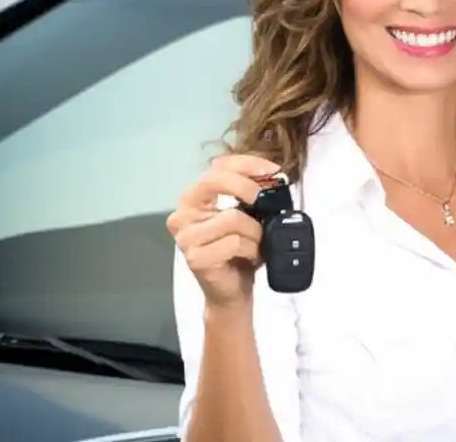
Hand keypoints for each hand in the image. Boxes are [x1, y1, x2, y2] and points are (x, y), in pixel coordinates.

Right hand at [167, 154, 279, 309]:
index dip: (247, 163)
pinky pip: (235, 242)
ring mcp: (186, 237)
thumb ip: (251, 194)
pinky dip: (251, 249)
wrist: (233, 292)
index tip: (273, 171)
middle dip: (247, 186)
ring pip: (233, 217)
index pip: (217, 167)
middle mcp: (182, 214)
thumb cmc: (240, 251)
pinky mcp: (195, 258)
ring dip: (255, 231)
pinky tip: (249, 257)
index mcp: (193, 199)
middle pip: (214, 181)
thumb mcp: (248, 215)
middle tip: (265, 199)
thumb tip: (273, 176)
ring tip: (256, 243)